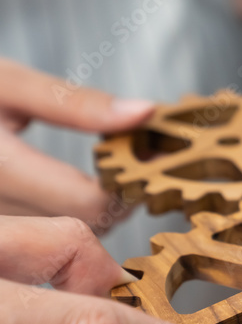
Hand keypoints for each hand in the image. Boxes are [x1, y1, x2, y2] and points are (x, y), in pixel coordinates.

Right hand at [0, 59, 154, 232]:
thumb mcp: (4, 82)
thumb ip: (74, 103)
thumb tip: (145, 113)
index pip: (89, 204)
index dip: (127, 185)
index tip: (146, 159)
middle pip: (85, 228)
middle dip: (119, 197)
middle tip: (139, 164)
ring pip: (65, 241)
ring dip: (96, 210)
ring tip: (110, 170)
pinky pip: (40, 240)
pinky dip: (68, 217)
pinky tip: (75, 188)